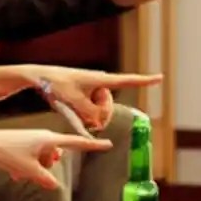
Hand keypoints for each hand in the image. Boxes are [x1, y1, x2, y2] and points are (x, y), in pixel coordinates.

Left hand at [0, 129, 112, 189]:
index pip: (77, 143)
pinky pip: (34, 158)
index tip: (108, 144)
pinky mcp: (25, 144)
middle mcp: (45, 137)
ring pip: (44, 159)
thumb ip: (45, 179)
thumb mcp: (29, 170)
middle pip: (57, 156)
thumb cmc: (8, 153)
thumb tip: (55, 185)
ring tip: (19, 172)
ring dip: (36, 169)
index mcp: (50, 139)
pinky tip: (14, 173)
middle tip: (30, 171)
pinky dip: (27, 167)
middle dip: (48, 166)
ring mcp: (34, 140)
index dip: (92, 145)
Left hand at [25, 65, 161, 129]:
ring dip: (88, 117)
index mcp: (101, 80)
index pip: (127, 81)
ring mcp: (92, 92)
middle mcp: (100, 86)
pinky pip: (90, 113)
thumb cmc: (56, 85)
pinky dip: (83, 116)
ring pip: (99, 114)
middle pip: (109, 108)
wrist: (39, 77)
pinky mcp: (85, 98)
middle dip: (97, 115)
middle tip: (80, 112)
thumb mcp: (73, 101)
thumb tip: (98, 123)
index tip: (161, 77)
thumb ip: (89, 114)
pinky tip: (73, 112)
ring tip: (72, 107)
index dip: (145, 81)